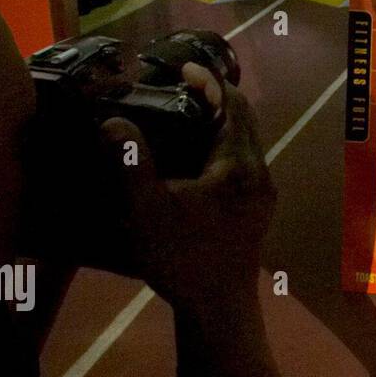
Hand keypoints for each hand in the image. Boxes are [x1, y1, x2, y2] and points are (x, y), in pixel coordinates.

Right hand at [99, 64, 274, 309]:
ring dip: (217, 124)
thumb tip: (113, 122)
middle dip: (214, 99)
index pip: (233, 106)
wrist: (217, 309)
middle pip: (243, 121)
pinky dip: (220, 147)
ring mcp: (262, 193)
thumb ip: (132, 161)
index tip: (183, 67)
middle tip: (178, 87)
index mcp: (239, 165)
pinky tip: (192, 156)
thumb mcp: (147, 208)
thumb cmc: (182, 257)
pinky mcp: (257, 210)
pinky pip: (241, 163)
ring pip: (243, 143)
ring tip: (181, 115)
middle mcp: (259, 173)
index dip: (209, 82)